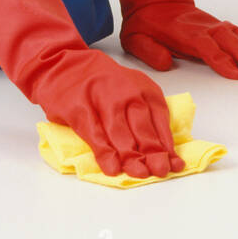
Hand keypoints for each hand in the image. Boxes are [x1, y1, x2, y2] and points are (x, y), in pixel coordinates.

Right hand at [33, 48, 185, 179]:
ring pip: (120, 133)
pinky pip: (95, 134)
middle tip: (159, 171)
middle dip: (153, 153)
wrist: (63, 64)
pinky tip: (112, 168)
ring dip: (131, 157)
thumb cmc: (102, 84)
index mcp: (143, 89)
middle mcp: (126, 92)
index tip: (174, 165)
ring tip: (139, 174)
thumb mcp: (131, 91)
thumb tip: (162, 153)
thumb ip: (145, 117)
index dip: (167, 145)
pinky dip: (105, 153)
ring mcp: (102, 99)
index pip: (160, 120)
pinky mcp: (80, 108)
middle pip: (143, 128)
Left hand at [121, 0, 237, 79]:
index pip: (208, 48)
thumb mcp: (134, 37)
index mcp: (185, 33)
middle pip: (231, 43)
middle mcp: (205, 28)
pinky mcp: (220, 27)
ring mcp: (215, 26)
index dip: (223, 62)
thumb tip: (166, 63)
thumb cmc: (144, 20)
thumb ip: (149, 51)